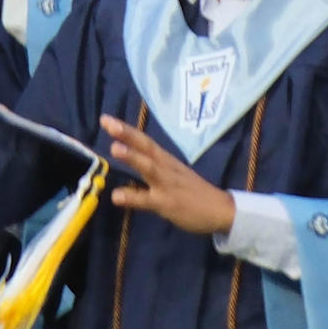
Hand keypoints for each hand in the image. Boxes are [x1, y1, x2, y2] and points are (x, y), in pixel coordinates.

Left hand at [97, 115, 235, 235]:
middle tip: (106, 122)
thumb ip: (150, 170)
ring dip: (132, 157)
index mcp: (166, 160)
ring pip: (149, 168)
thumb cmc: (193, 192)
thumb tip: (128, 164)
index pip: (144, 141)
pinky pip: (148, 200)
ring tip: (114, 148)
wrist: (221, 209)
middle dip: (127, 134)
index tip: (106, 119)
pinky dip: (133, 197)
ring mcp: (167, 184)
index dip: (126, 130)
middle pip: (146, 147)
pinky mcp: (168, 203)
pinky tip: (117, 196)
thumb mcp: (172, 176)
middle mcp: (166, 167)